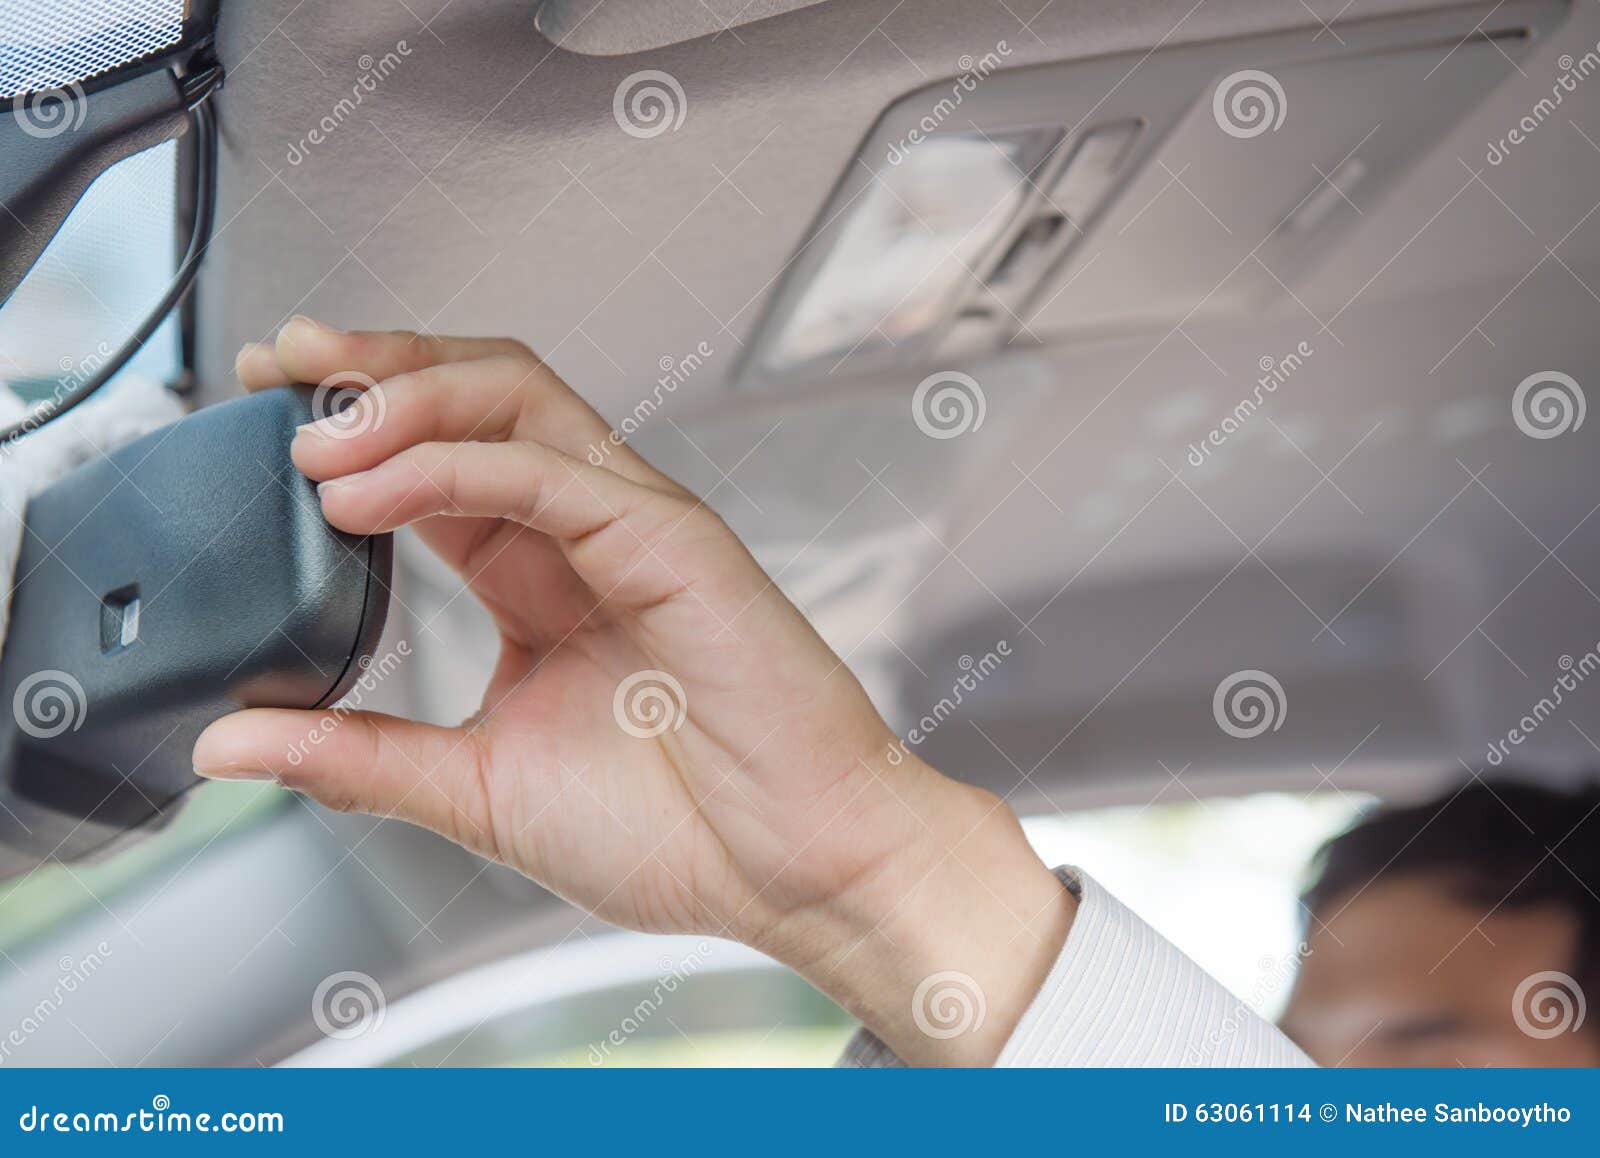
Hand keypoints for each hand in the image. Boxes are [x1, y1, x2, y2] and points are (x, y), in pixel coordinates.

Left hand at [198, 318, 1073, 1063]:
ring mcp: (636, 526)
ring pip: (517, 398)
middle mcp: (588, 532)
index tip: (261, 409)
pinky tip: (370, 493)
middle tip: (276, 365)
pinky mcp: (674, 543)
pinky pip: (552, 475)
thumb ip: (359, 756)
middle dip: (372, 364)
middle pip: (478, 390)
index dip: (349, 422)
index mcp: (545, 576)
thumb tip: (235, 740)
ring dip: (405, 392)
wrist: (795, 871)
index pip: (437, 457)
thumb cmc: (679, 830)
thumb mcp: (477, 791)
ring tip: (315, 424)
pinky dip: (450, 466)